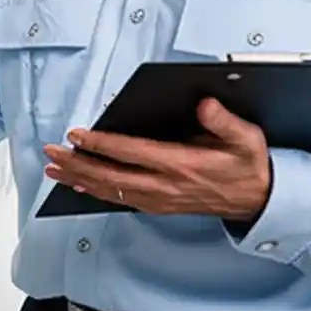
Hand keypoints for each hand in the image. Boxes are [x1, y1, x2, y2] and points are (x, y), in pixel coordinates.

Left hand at [43, 98, 270, 220]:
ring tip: (54, 170)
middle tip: (52, 153)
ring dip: (80, 179)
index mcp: (182, 165)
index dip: (102, 144)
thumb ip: (224, 122)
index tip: (78, 135)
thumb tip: (205, 105)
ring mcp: (160, 199)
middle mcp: (166, 186)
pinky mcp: (158, 205)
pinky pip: (120, 200)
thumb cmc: (248, 166)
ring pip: (111, 191)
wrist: (259, 200)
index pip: (133, 153)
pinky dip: (96, 192)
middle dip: (78, 164)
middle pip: (112, 176)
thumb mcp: (246, 139)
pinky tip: (79, 185)